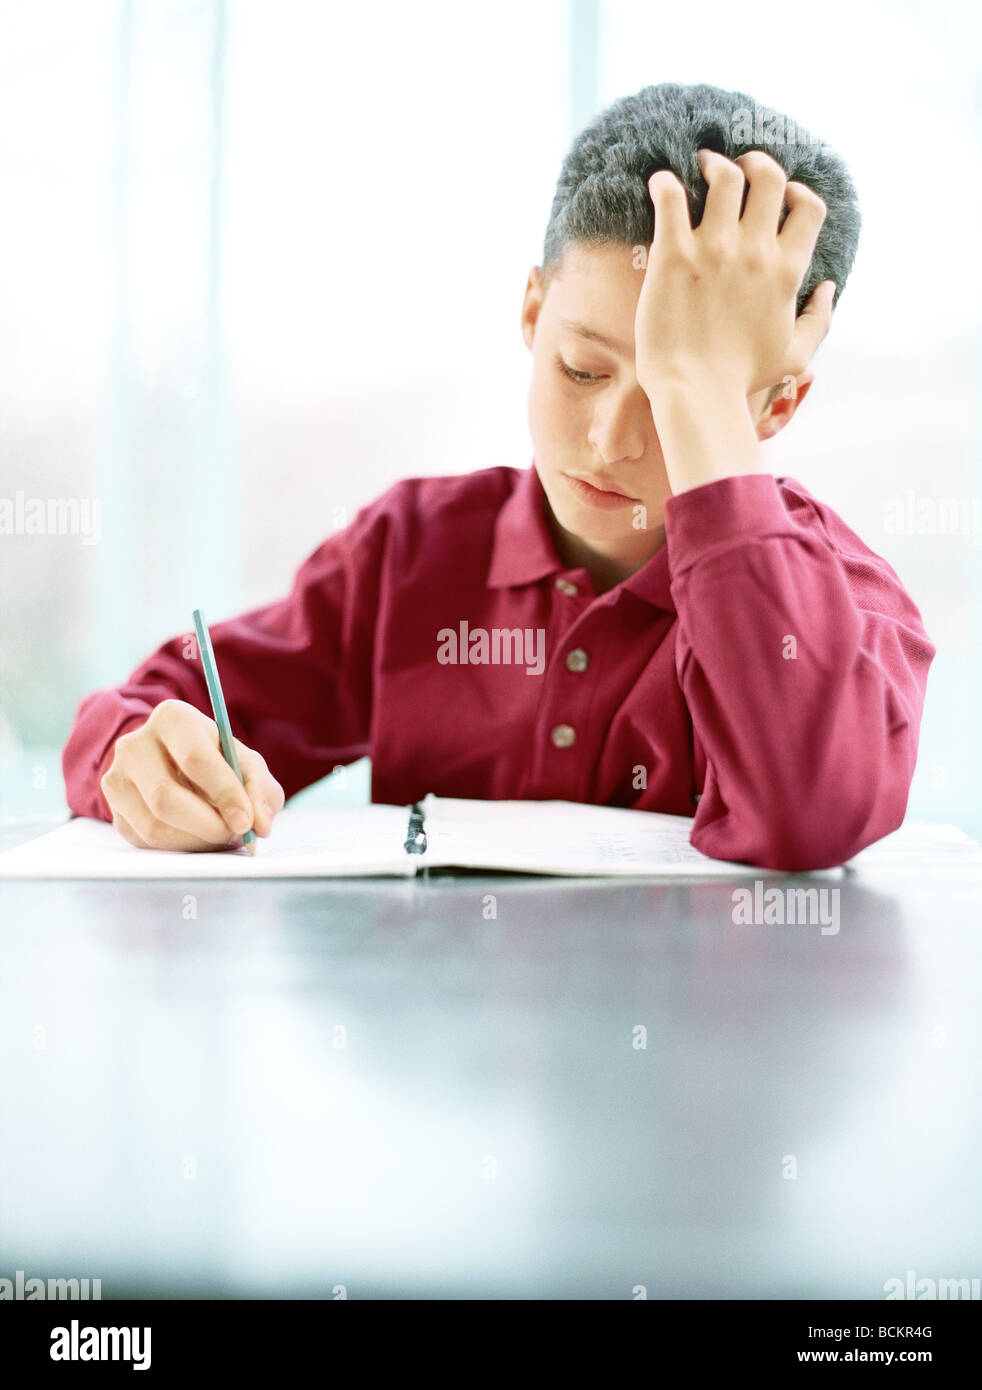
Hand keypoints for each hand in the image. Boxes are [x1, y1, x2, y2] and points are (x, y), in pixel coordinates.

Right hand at [100, 699, 284, 850]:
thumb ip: (261, 790)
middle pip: (166, 798)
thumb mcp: (246, 764)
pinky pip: (146, 841)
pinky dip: (180, 846)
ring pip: (154, 825)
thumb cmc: (218, 761)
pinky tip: (197, 835)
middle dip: (208, 825)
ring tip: (220, 833)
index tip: (246, 821)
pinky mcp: (114, 810)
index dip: (224, 793)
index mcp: (172, 718)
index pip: (195, 758)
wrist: (177, 765)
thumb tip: (259, 825)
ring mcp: (117, 778)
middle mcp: (134, 744)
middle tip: (235, 834)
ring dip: (196, 840)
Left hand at [635, 148, 834, 400]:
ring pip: (724, 176)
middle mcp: (755, 251)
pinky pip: (671, 197)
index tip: (778, 198)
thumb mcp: (794, 355)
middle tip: (735, 169)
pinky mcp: (673, 255)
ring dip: (712, 164)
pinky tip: (660, 184)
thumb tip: (828, 287)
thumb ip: (820, 319)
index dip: (795, 192)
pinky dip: (665, 182)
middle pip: (768, 176)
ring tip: (698, 168)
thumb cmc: (741, 379)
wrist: (696, 393)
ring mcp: (714, 249)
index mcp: (787, 271)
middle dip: (754, 163)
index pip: (808, 206)